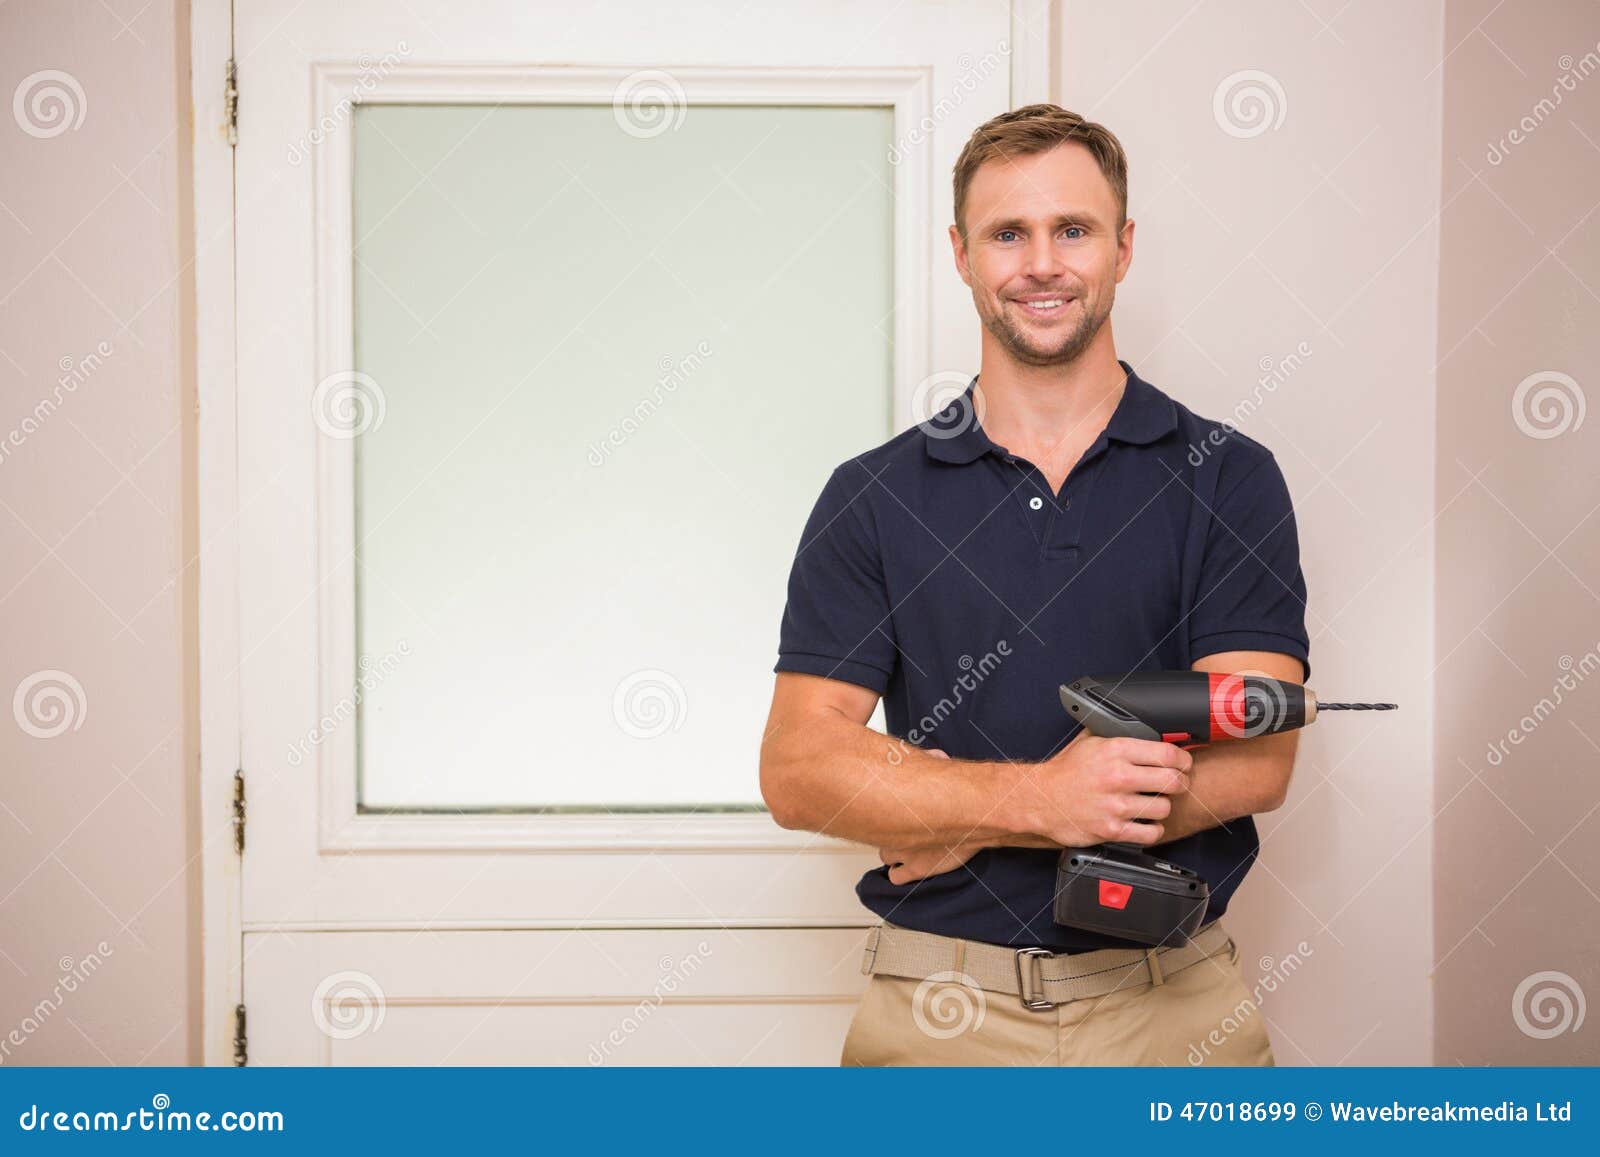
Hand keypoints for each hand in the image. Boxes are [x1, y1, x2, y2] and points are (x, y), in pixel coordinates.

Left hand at [877, 748, 983, 883]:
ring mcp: (904, 852)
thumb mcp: (939, 766)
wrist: (973, 818)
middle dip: (888, 831)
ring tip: (908, 846)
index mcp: (896, 808)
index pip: (876, 810)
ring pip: (885, 855)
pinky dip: (900, 874)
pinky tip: (907, 869)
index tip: (894, 808)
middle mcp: (895, 830)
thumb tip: (935, 754)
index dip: (886, 810)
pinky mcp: (916, 870)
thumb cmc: (958, 795)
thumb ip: (932, 760)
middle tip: (902, 827)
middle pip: (880, 833)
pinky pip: (896, 877)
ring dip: (893, 852)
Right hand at [1022, 732, 1192, 847]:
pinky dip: (1153, 829)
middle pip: (1173, 781)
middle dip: (1180, 782)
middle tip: (1176, 783)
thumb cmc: (1066, 771)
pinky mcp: (1111, 829)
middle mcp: (1118, 776)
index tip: (1184, 764)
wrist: (1041, 799)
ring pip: (1164, 807)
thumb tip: (1151, 728)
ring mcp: (1115, 805)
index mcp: (1116, 750)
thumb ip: (1119, 733)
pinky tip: (1146, 822)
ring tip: (1154, 802)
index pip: (1168, 754)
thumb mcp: (1090, 740)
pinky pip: (1151, 833)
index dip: (1184, 759)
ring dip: (1163, 806)